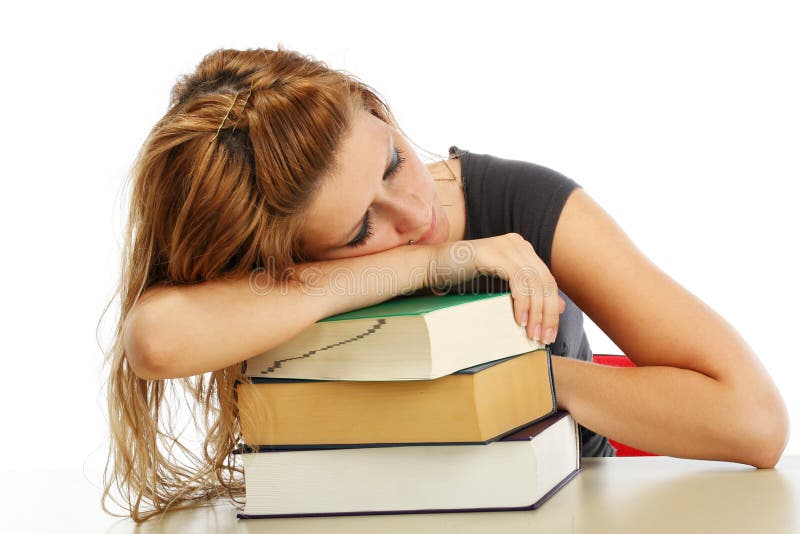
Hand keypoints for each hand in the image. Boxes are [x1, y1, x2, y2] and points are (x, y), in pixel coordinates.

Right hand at [426, 233, 565, 342]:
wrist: (432, 266)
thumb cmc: (462, 278)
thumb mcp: (500, 288)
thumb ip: (527, 294)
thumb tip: (561, 306)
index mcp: (523, 250)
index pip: (547, 282)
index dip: (552, 310)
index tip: (549, 335)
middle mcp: (518, 244)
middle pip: (545, 282)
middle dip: (547, 314)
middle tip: (543, 339)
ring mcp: (506, 245)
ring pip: (534, 282)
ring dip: (536, 312)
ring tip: (531, 333)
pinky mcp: (493, 251)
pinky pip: (517, 278)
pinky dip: (521, 300)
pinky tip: (519, 318)